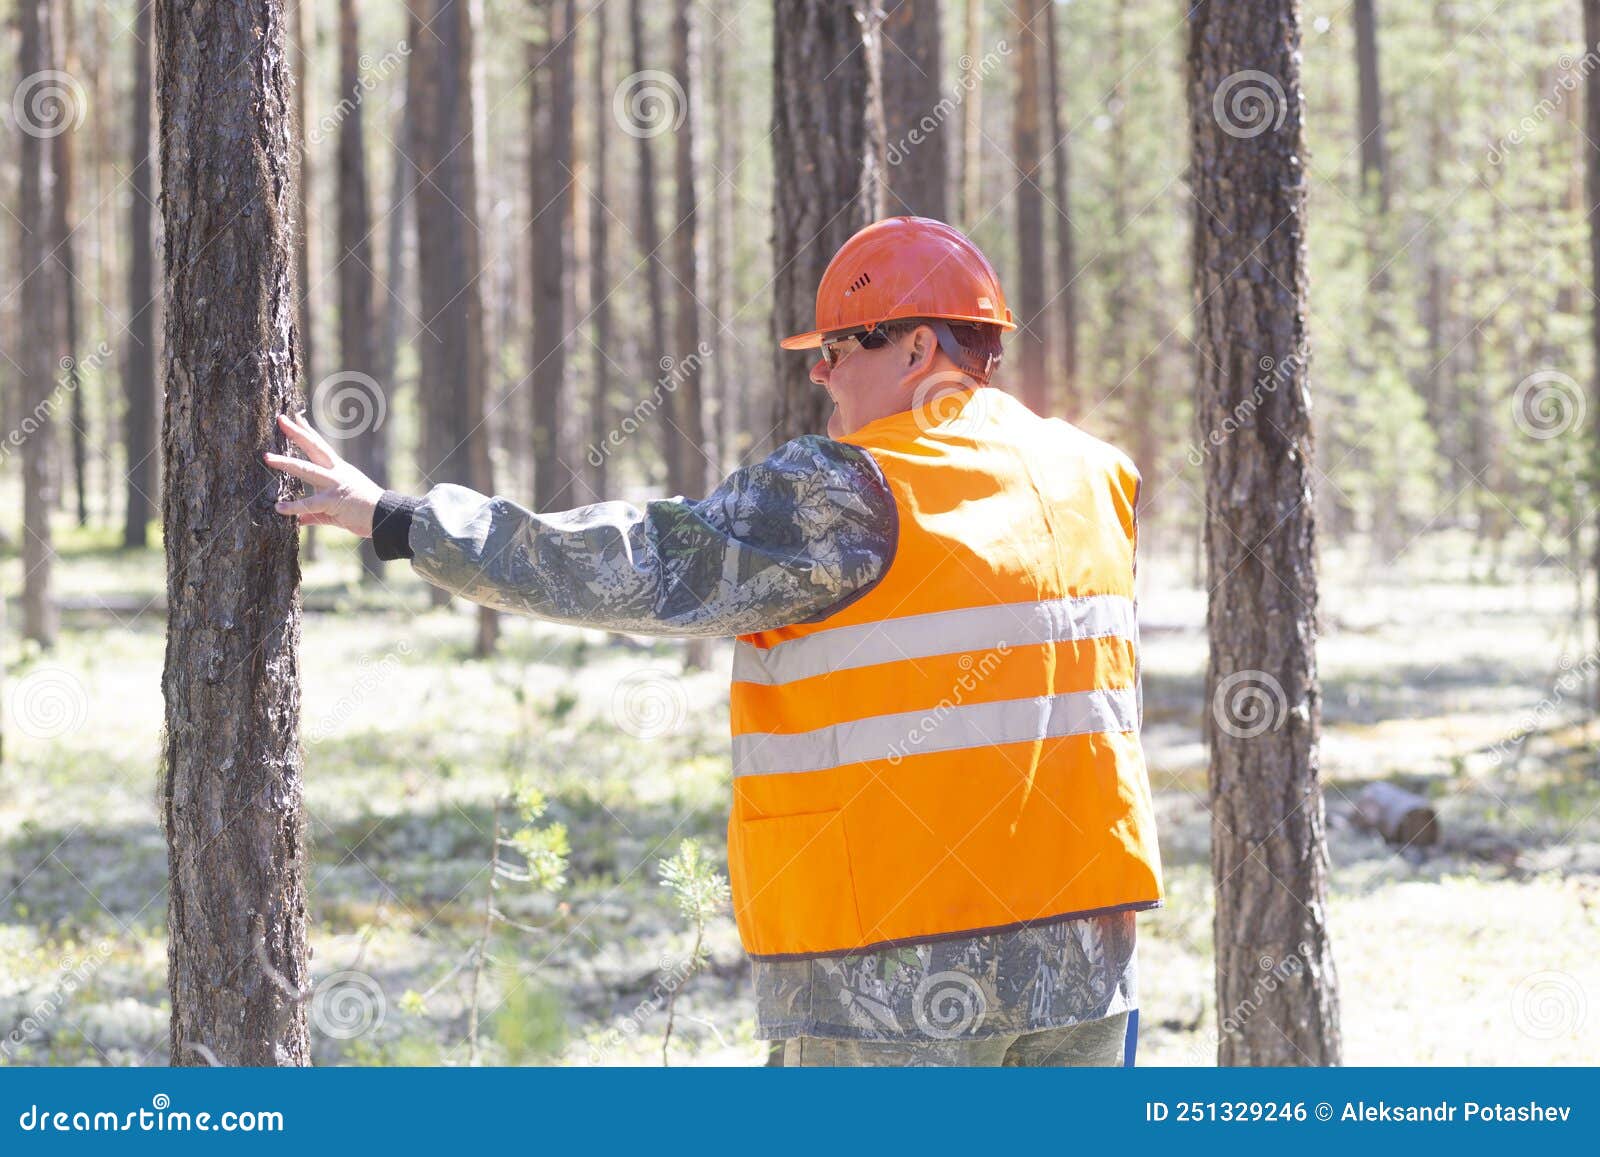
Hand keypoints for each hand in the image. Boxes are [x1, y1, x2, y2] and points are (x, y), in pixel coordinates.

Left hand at [263, 411, 383, 536]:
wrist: (385, 517)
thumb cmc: (365, 512)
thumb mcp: (336, 509)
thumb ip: (314, 513)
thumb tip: (298, 520)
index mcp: (339, 470)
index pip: (320, 446)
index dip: (308, 432)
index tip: (297, 417)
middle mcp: (336, 472)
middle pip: (313, 448)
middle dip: (296, 433)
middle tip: (281, 419)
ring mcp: (334, 485)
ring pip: (306, 470)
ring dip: (286, 463)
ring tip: (267, 457)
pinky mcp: (333, 501)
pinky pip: (310, 504)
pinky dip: (294, 507)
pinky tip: (279, 508)